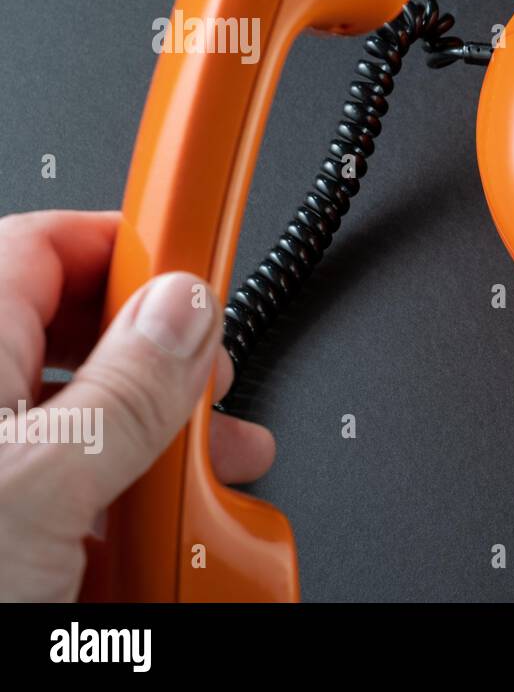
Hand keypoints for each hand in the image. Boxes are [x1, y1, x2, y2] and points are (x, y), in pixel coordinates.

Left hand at [0, 210, 274, 600]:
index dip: (133, 249)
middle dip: (166, 370)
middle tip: (213, 400)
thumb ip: (124, 387)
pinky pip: (70, 495)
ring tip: (203, 491)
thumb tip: (184, 308)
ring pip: (88, 426)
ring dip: (160, 455)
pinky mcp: (1, 526)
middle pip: (83, 340)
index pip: (51, 245)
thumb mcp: (41, 484)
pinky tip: (149, 548)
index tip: (202, 272)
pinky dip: (122, 515)